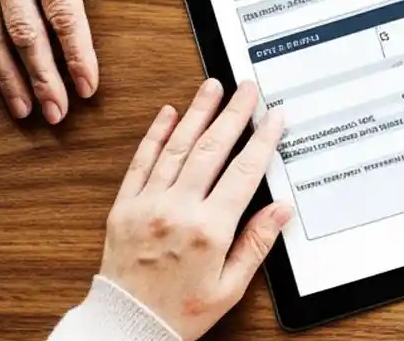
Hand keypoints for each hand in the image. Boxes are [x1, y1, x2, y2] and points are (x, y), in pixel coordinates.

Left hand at [102, 80, 290, 340]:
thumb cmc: (179, 312)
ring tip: (211, 87)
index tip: (273, 118)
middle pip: (212, 149)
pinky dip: (155, 135)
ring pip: (177, 147)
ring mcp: (147, 204)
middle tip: (246, 89)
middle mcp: (177, 209)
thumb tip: (280, 209)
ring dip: (197, 113)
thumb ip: (256, 244)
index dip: (262, 140)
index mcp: (208, 230)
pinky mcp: (123, 207)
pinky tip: (168, 114)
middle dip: (233, 113)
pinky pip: (141, 162)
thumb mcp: (230, 287)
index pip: (243, 172)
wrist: (126, 326)